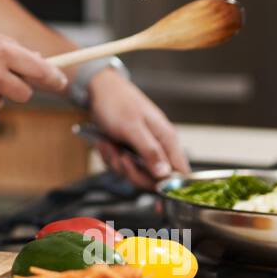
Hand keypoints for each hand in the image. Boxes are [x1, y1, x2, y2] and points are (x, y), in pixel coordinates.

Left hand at [87, 69, 190, 189]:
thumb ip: (150, 151)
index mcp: (167, 139)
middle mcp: (159, 146)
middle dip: (132, 172)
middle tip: (120, 157)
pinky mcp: (129, 149)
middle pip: (154, 179)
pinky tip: (105, 144)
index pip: (179, 173)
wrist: (97, 89)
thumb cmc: (117, 102)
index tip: (149, 188)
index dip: (167, 186)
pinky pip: (122, 165)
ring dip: (117, 163)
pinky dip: (110, 157)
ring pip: (135, 173)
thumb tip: (165, 175)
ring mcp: (143, 148)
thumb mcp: (132, 127)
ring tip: (109, 145)